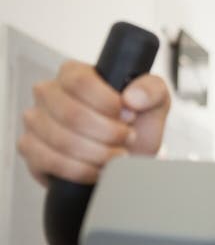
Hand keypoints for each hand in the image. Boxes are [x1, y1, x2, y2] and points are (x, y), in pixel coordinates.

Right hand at [17, 60, 169, 186]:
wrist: (126, 157)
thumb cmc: (135, 125)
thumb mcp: (154, 101)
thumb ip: (152, 89)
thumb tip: (132, 97)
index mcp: (74, 73)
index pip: (80, 82)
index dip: (108, 103)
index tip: (129, 115)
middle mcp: (49, 93)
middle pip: (72, 114)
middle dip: (108, 133)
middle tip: (127, 138)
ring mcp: (36, 121)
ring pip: (62, 141)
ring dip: (98, 154)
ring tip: (117, 154)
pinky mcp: (30, 149)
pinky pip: (50, 162)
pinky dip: (82, 170)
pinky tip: (98, 169)